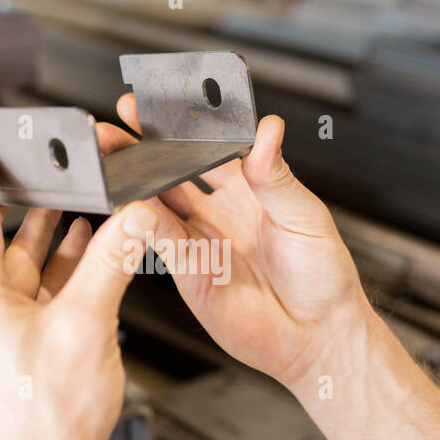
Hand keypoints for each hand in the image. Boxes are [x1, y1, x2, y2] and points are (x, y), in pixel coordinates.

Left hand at [0, 136, 152, 439]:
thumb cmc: (48, 426)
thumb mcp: (88, 328)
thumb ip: (111, 265)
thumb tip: (132, 220)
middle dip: (9, 206)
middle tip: (28, 173)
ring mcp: (2, 337)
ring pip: (18, 271)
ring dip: (42, 237)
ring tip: (72, 205)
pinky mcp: (24, 355)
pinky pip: (39, 299)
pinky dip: (61, 273)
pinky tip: (88, 260)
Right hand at [102, 94, 377, 391]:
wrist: (319, 336)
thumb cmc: (325, 277)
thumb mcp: (305, 216)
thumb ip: (276, 176)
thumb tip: (267, 131)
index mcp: (251, 187)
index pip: (209, 145)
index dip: (184, 125)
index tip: (163, 103)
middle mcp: (220, 210)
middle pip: (171, 171)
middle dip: (142, 148)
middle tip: (117, 126)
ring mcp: (201, 240)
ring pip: (156, 204)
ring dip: (133, 182)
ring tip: (114, 160)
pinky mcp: (189, 272)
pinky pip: (159, 242)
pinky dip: (142, 224)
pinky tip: (132, 207)